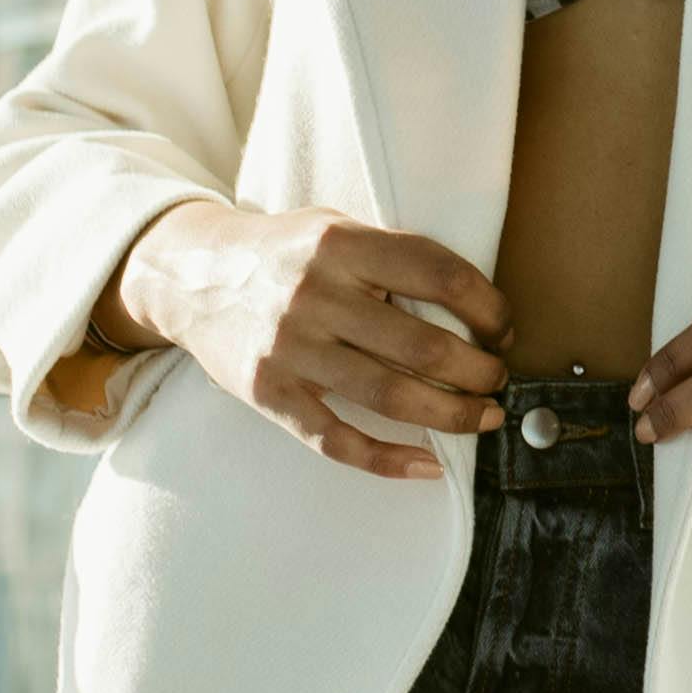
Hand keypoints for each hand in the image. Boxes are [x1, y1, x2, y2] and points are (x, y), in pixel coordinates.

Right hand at [113, 200, 507, 477]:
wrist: (188, 273)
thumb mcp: (333, 228)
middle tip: (498, 380)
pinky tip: (426, 464)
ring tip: (481, 418)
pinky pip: (335, 439)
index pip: (440, 275)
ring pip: (390, 396)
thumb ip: (390, 258)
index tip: (503, 329)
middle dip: (478, 371)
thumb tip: (471, 306)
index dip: (488, 307)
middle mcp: (315, 295)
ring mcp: (290, 348)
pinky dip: (387, 459)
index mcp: (341, 244)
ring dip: (451, 415)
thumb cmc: (281, 253)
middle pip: (423, 346)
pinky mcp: (269, 393)